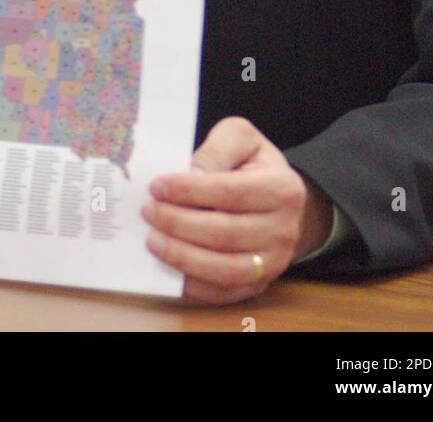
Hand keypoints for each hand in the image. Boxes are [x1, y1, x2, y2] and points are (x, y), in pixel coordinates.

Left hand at [141, 116, 332, 304]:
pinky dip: (192, 284)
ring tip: (152, 239)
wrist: (278, 199)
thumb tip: (190, 174)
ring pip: (223, 269)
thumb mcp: (240, 139)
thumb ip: (216, 150)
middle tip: (148, 210)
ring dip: (181, 256)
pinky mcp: (258, 284)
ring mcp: (273, 263)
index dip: (189, 191)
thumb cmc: (252, 164)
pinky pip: (222, 293)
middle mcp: (284, 231)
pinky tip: (168, 266)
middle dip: (178, 223)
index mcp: (283, 189)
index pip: (230, 192)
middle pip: (224, 233)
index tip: (157, 186)